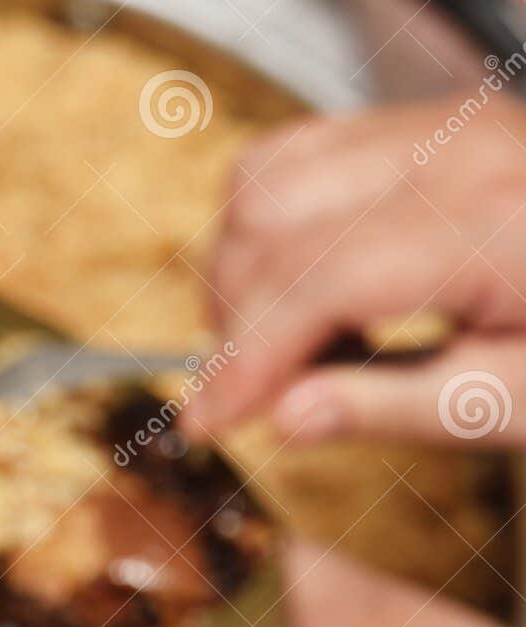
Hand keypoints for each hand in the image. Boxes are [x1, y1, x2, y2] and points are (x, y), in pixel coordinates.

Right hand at [184, 95, 525, 447]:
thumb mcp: (519, 404)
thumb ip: (393, 407)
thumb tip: (284, 416)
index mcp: (490, 228)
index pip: (315, 283)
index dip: (243, 361)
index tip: (208, 424)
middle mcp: (453, 154)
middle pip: (267, 223)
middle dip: (233, 319)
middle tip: (250, 395)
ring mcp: (435, 128)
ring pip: (263, 179)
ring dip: (238, 267)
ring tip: (272, 340)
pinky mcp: (423, 126)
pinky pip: (296, 154)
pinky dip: (265, 223)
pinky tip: (297, 285)